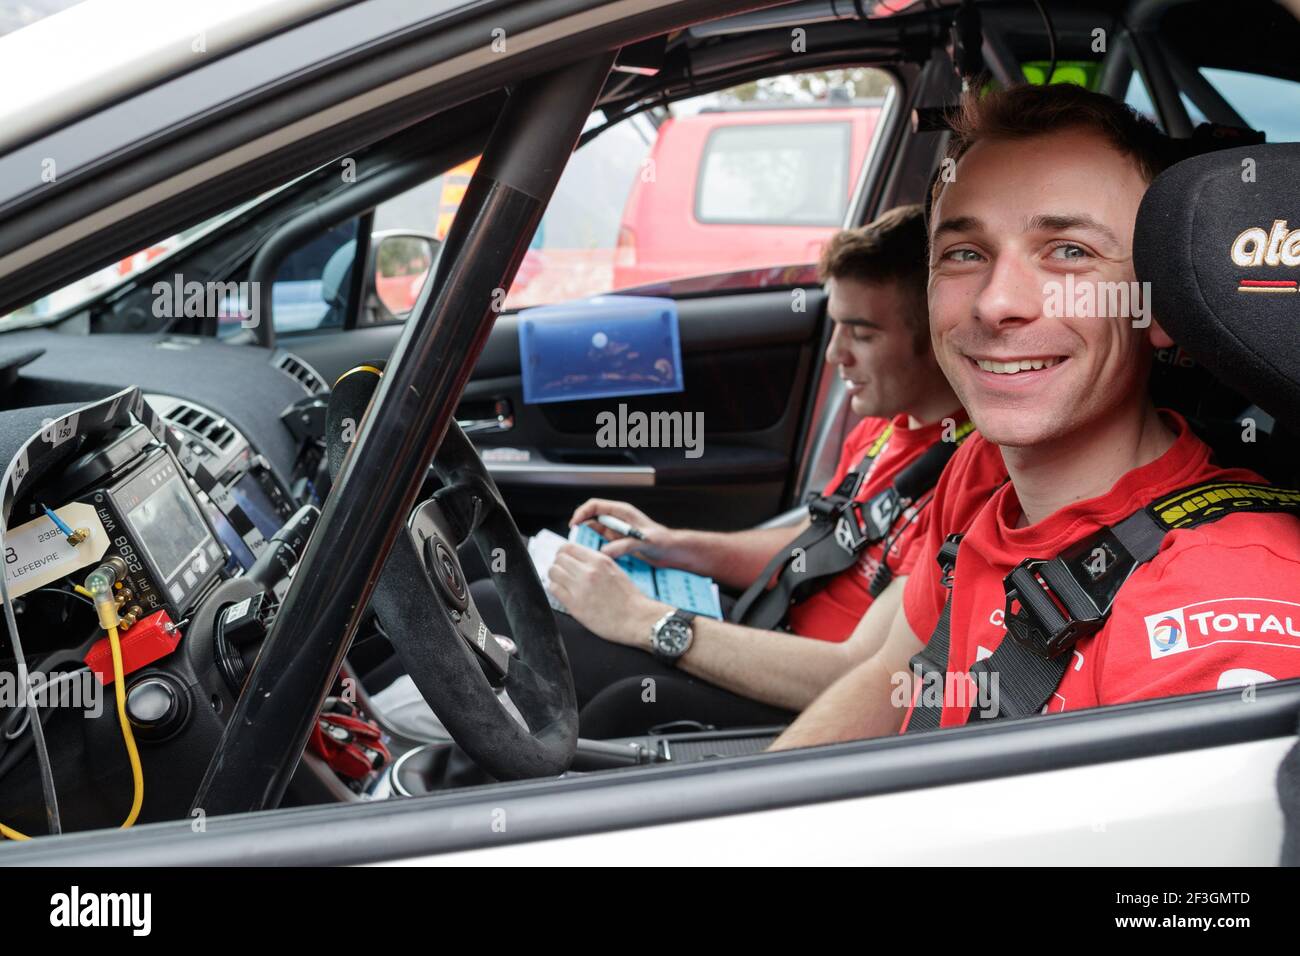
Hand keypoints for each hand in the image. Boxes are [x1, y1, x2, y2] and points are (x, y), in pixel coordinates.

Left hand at [548, 543, 667, 647]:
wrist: (637, 619)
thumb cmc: (629, 598)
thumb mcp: (614, 570)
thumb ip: (596, 563)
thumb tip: (577, 560)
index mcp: (600, 561)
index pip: (568, 547)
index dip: (563, 553)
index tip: (564, 559)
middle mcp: (588, 571)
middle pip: (559, 559)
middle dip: (558, 565)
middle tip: (562, 572)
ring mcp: (580, 588)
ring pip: (553, 572)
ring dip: (555, 577)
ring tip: (561, 582)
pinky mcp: (574, 605)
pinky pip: (553, 589)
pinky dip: (555, 589)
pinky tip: (562, 593)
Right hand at [568, 498, 694, 569]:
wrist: (673, 551)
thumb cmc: (663, 541)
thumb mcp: (644, 542)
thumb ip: (624, 546)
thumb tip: (604, 552)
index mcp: (622, 512)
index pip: (595, 506)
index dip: (582, 513)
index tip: (574, 524)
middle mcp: (617, 520)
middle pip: (591, 519)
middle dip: (581, 529)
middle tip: (575, 543)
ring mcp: (617, 532)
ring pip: (594, 533)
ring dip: (588, 541)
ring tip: (584, 552)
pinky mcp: (618, 543)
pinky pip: (601, 544)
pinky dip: (596, 550)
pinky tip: (595, 558)